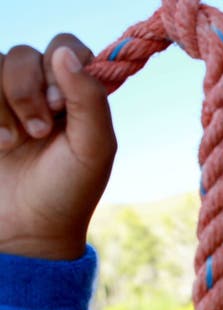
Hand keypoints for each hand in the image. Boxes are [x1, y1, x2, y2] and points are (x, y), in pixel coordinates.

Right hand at [0, 34, 114, 259]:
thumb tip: (65, 53)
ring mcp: (3, 102)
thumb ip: (89, 99)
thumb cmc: (68, 191)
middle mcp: (38, 92)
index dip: (60, 67)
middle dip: (27, 91)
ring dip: (2, 104)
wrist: (25, 230)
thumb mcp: (94, 148)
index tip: (59, 105)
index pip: (66, 47)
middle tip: (39, 132)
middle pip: (24, 53)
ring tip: (12, 142)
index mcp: (75, 95)